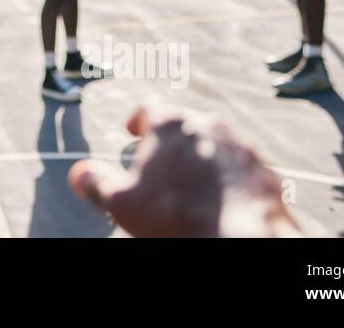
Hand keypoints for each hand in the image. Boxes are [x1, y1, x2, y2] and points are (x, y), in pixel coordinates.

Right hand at [69, 99, 300, 236]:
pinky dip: (227, 177)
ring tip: (189, 187)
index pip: (149, 107)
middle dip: (170, 142)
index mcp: (171, 124)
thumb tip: (79, 174)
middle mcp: (209, 125)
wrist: (244, 237)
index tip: (132, 132)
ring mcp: (240, 146)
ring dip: (201, 158)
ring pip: (214, 144)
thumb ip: (97, 183)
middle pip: (183, 124)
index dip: (137, 119)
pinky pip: (239, 166)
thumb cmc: (178, 217)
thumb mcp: (122, 203)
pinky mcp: (264, 170)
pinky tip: (219, 199)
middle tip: (158, 166)